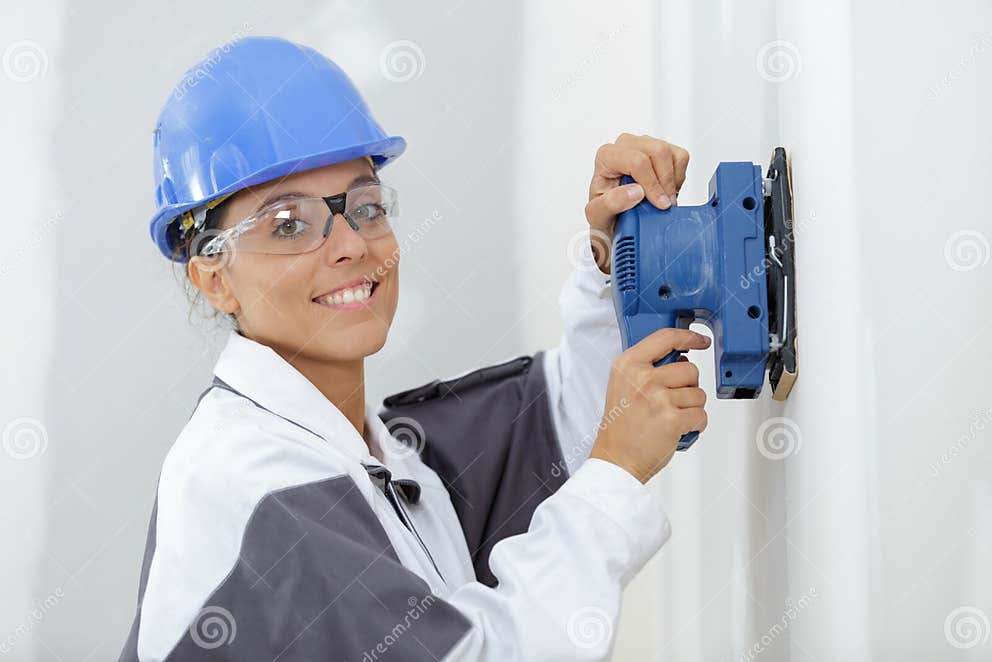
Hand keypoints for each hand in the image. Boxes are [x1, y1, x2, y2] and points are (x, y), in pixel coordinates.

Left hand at [584, 134, 689, 274]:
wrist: (615, 216)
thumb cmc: (604, 212)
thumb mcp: (599, 215)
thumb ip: (611, 204)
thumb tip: (635, 192)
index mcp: (607, 156)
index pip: (636, 161)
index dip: (652, 184)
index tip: (659, 204)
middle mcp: (625, 145)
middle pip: (657, 152)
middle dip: (665, 182)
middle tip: (664, 204)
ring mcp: (645, 144)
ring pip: (670, 153)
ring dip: (672, 181)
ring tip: (662, 198)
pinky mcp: (662, 149)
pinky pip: (680, 157)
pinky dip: (679, 177)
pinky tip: (666, 190)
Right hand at [589, 328, 709, 482]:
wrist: (616, 459)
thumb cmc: (621, 426)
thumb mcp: (624, 385)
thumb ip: (648, 367)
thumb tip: (682, 358)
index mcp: (628, 365)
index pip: (665, 337)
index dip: (689, 337)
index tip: (701, 341)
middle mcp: (642, 378)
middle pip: (690, 369)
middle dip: (688, 387)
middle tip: (670, 402)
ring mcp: (657, 398)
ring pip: (699, 394)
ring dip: (691, 408)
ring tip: (670, 417)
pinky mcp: (672, 419)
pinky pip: (701, 415)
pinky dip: (695, 424)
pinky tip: (678, 428)